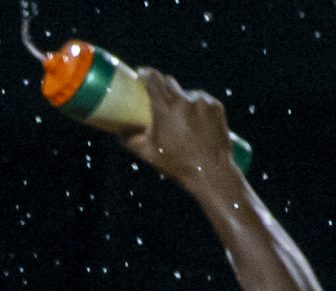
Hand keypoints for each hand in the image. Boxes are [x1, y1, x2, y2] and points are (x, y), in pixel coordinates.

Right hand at [123, 70, 239, 190]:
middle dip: (161, 88)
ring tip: (181, 122)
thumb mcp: (148, 154)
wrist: (211, 171)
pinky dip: (196, 108)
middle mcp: (185, 100)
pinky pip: (201, 100)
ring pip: (186, 93)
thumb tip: (119, 130)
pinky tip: (195, 124)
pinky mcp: (216, 105)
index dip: (146, 74)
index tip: (141, 74)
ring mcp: (203, 101)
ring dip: (180, 102)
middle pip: (169, 82)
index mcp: (166, 110)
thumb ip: (131, 140)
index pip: (154, 80)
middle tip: (157, 101)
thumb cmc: (177, 164)